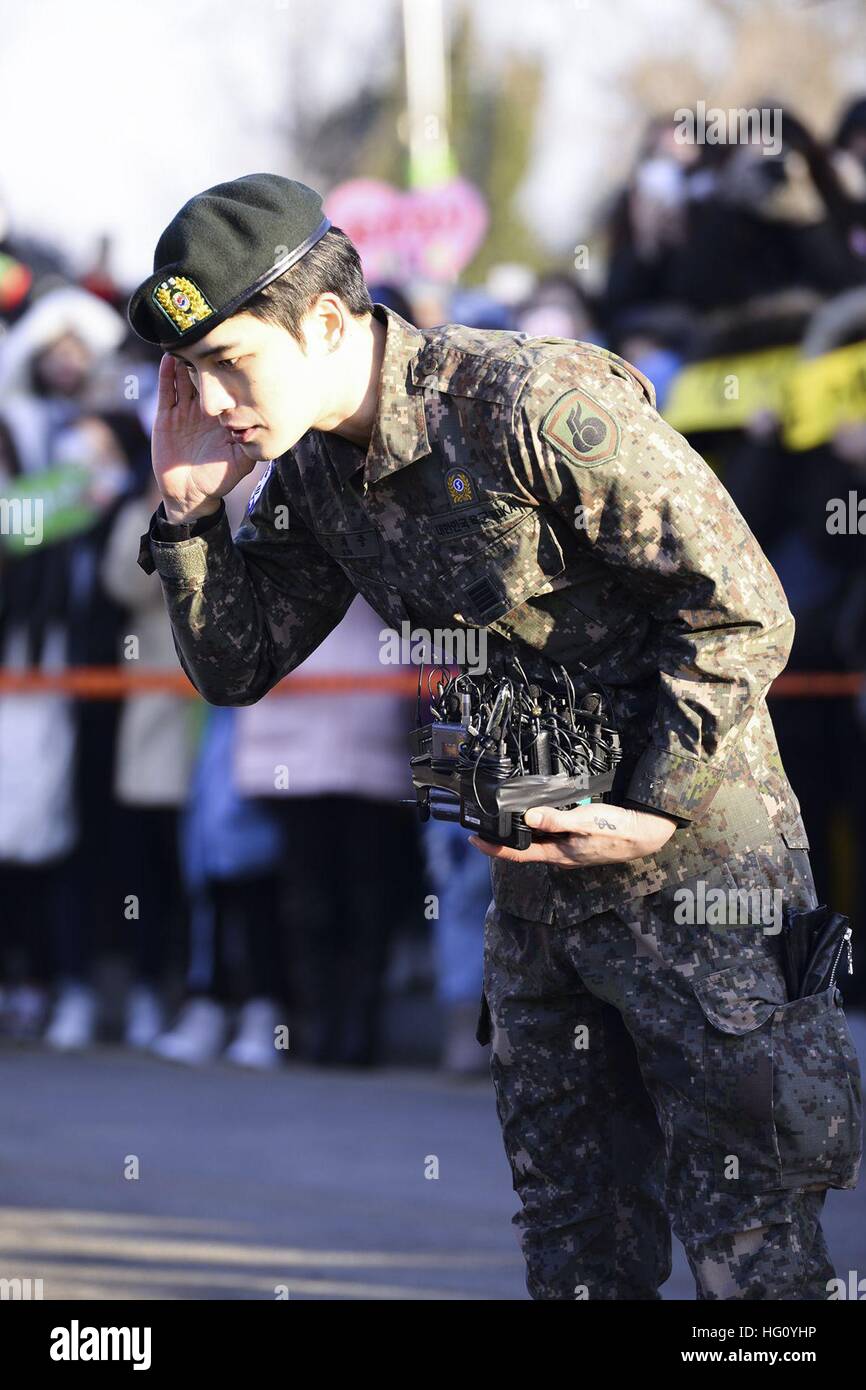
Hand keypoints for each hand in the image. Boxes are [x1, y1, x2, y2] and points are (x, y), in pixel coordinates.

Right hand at [151, 354, 256, 522]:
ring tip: (189, 338)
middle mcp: (205, 410)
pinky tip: (169, 358)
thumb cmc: (217, 479)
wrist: (189, 494)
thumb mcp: (240, 462)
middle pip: (206, 378)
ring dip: (186, 360)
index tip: (237, 349)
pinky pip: (167, 392)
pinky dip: (167, 375)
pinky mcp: (166, 416)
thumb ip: (252, 445)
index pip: (228, 388)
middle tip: (211, 333)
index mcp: (223, 417)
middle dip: (208, 358)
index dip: (231, 371)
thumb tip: (268, 428)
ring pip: (185, 379)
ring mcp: (185, 411)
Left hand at [468, 802, 676, 866]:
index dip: (493, 849)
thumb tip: (528, 817)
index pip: (517, 856)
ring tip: (506, 815)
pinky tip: (538, 813)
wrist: (643, 834)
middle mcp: (559, 855)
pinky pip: (552, 834)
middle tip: (484, 822)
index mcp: (557, 855)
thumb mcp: (584, 823)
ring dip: (521, 830)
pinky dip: (539, 825)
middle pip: (524, 848)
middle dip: (503, 838)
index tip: (474, 840)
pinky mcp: (576, 840)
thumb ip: (556, 820)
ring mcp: (568, 849)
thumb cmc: (615, 831)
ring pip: (538, 840)